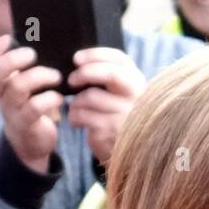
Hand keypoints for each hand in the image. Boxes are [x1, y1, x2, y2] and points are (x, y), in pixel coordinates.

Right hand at [0, 34, 62, 173]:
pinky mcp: (26, 124)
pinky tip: (59, 97)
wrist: (31, 143)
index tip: (10, 38)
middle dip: (12, 60)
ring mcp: (11, 110)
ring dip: (38, 77)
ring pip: (17, 88)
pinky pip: (34, 108)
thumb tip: (40, 40)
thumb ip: (26, 69)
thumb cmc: (31, 107)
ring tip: (56, 76)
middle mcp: (0, 96)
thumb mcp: (24, 88)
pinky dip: (48, 99)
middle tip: (33, 54)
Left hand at [66, 47, 146, 164]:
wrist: (125, 154)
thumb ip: (107, 79)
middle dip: (85, 73)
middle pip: (111, 74)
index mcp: (137, 83)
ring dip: (75, 103)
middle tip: (71, 80)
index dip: (96, 55)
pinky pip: (83, 115)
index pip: (120, 60)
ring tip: (75, 110)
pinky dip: (74, 117)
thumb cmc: (114, 119)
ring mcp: (126, 114)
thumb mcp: (117, 96)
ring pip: (90, 96)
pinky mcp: (112, 130)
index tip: (76, 59)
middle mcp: (137, 97)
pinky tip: (77, 123)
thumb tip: (78, 62)